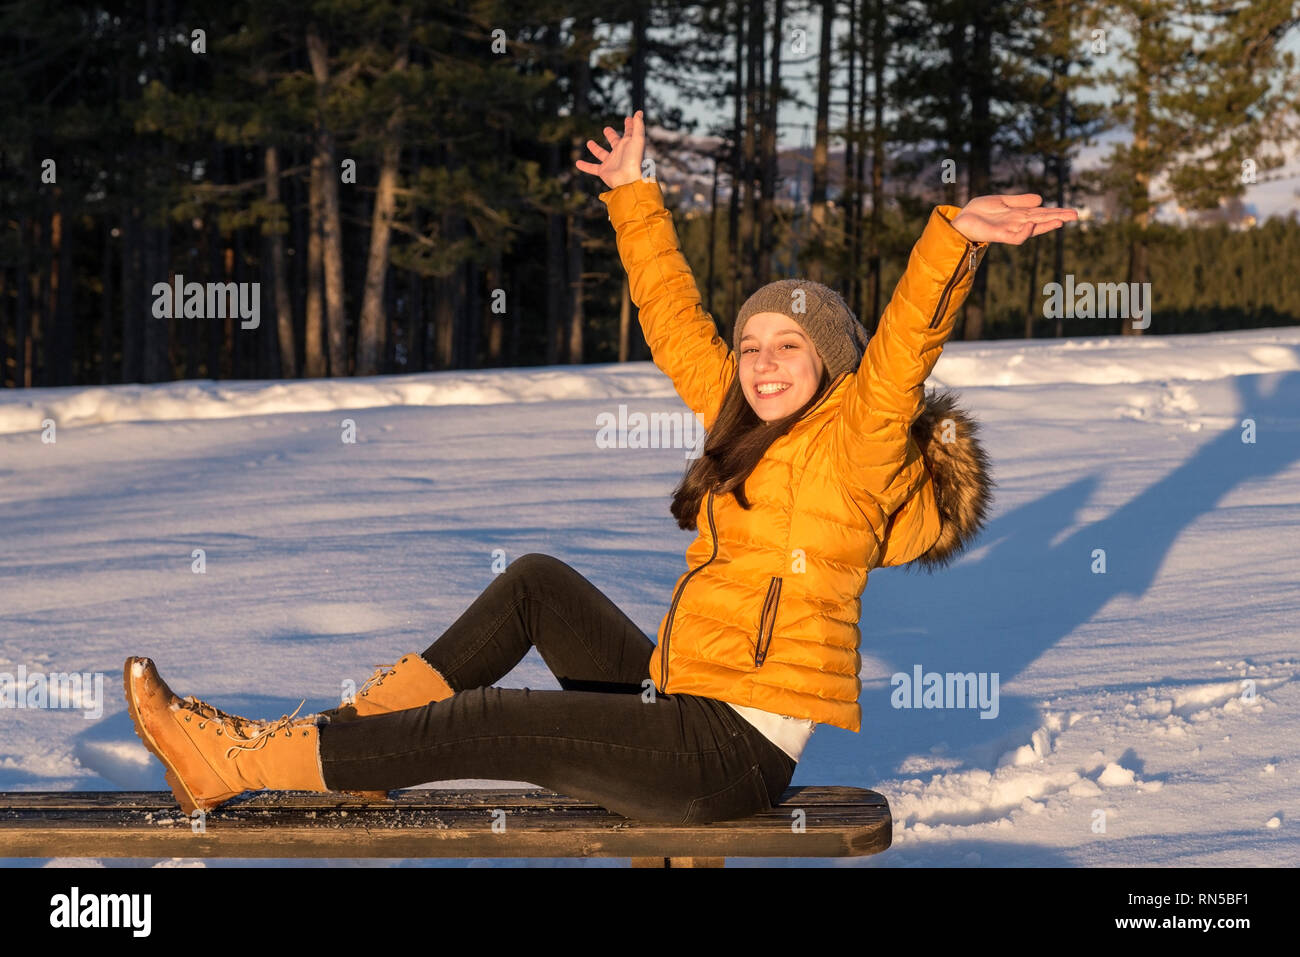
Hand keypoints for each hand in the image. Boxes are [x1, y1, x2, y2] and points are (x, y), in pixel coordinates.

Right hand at [575, 110, 647, 189]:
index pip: (630, 132)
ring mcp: (612, 162)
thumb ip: (638, 126)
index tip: (629, 118)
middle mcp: (620, 153)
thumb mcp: (638, 139)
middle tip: (607, 129)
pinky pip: (592, 168)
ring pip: (602, 154)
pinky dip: (585, 166)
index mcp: (629, 144)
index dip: (630, 125)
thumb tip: (639, 112)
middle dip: (611, 135)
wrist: (629, 180)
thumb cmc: (634, 159)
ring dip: (595, 149)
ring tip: (589, 142)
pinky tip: (577, 163)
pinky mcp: (604, 171)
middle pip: (615, 142)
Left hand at [950, 194, 1078, 244]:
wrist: (961, 221)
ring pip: (1032, 229)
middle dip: (1057, 218)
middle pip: (1041, 220)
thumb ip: (1020, 201)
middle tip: (1075, 216)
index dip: (1056, 212)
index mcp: (1019, 215)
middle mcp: (1017, 224)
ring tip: (1059, 221)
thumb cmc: (980, 212)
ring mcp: (1009, 230)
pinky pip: (1015, 237)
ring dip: (1045, 225)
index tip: (1072, 212)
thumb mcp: (1003, 201)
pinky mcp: (999, 235)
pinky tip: (1032, 224)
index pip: (1042, 213)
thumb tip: (1041, 200)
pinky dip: (1024, 231)